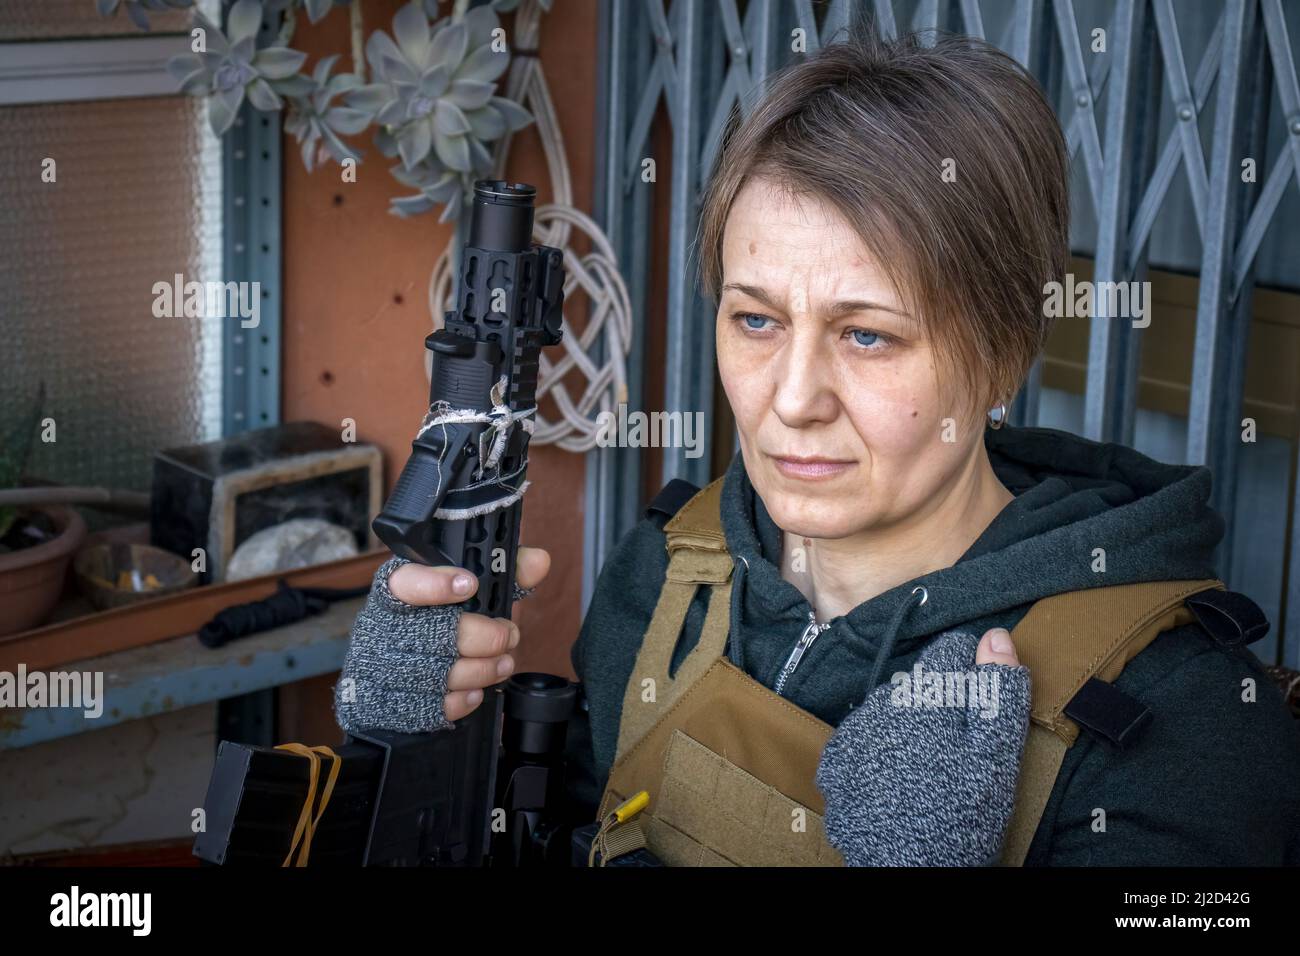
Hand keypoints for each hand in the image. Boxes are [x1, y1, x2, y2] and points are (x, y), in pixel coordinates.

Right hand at [387, 547, 550, 719]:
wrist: (392, 664)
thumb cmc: (436, 616)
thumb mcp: (466, 586)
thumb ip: (504, 572)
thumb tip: (537, 562)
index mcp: (398, 589)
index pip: (406, 582)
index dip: (436, 584)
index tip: (469, 584)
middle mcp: (387, 626)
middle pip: (435, 633)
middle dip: (484, 636)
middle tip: (508, 634)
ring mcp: (386, 666)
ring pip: (439, 673)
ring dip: (483, 670)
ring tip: (504, 662)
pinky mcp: (395, 702)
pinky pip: (432, 706)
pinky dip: (462, 701)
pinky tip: (477, 691)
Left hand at [814, 627, 1030, 865]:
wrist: (904, 873)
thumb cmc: (959, 816)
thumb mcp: (995, 759)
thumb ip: (997, 694)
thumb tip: (996, 636)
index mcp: (921, 695)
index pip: (951, 650)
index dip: (976, 674)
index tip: (985, 708)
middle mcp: (877, 705)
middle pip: (920, 683)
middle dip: (943, 703)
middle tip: (962, 750)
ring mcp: (850, 735)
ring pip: (889, 710)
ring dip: (910, 725)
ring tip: (931, 770)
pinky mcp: (834, 764)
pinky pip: (863, 740)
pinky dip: (881, 751)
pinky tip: (900, 780)